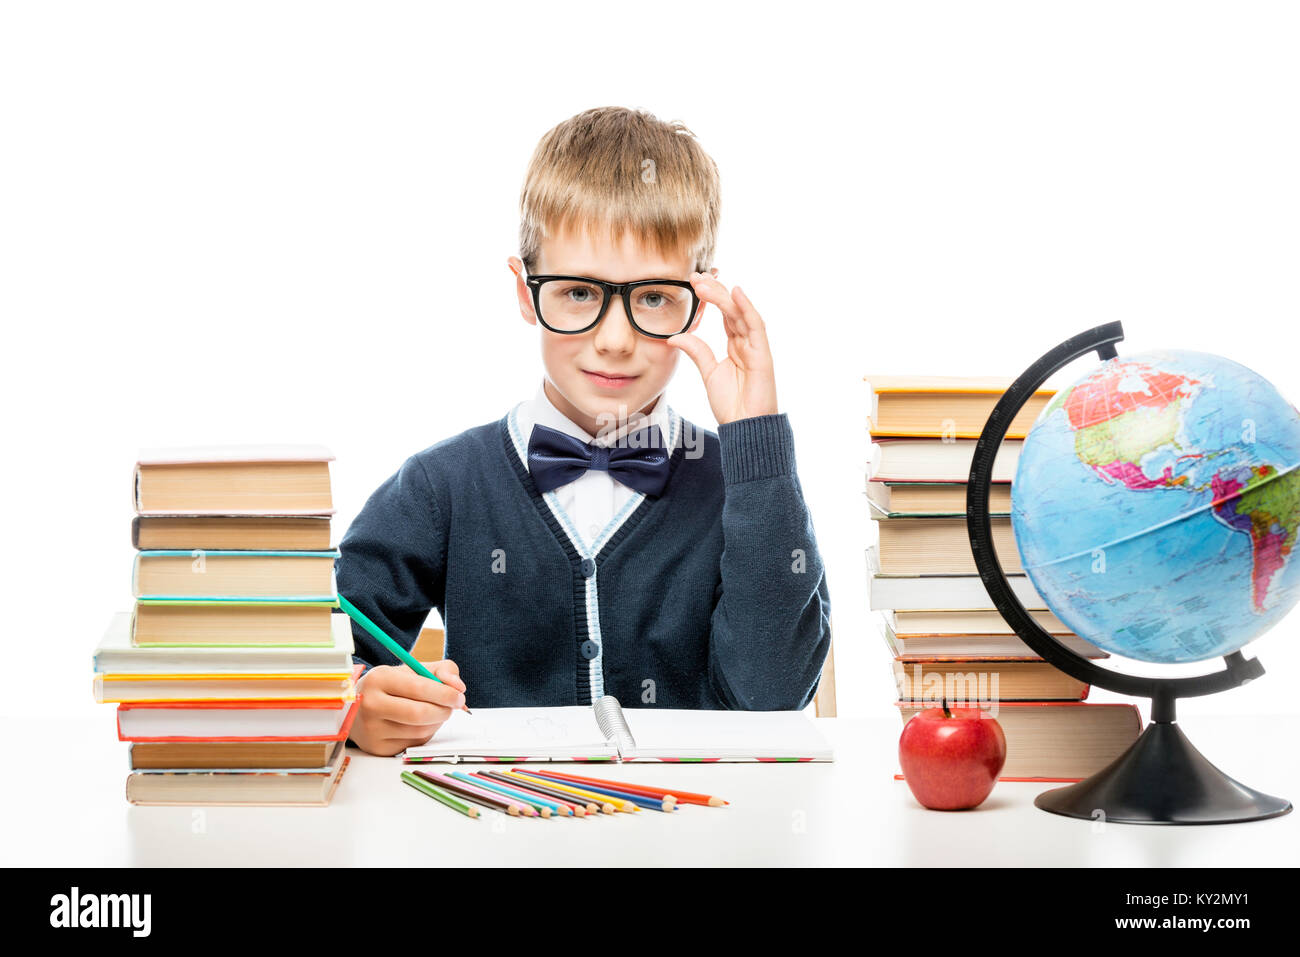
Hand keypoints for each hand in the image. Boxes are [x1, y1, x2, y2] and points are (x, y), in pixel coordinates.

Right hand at [349, 660, 466, 756]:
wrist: (359, 706)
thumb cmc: (392, 686)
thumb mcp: (414, 670)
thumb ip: (442, 671)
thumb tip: (458, 687)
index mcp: (379, 679)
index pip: (419, 688)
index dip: (445, 693)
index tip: (459, 696)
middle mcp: (371, 705)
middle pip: (420, 713)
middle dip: (444, 710)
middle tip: (452, 707)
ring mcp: (372, 729)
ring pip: (420, 731)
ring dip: (437, 722)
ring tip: (435, 712)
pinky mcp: (378, 748)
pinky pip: (414, 743)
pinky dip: (426, 734)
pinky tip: (420, 724)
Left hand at [667, 271, 777, 424]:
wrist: (744, 427)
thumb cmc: (732, 404)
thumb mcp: (708, 372)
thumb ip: (696, 351)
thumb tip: (674, 336)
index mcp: (736, 345)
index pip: (725, 314)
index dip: (711, 297)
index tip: (693, 283)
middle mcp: (748, 342)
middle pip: (732, 309)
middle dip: (714, 291)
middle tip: (695, 277)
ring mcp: (756, 347)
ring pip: (741, 313)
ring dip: (724, 296)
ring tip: (705, 283)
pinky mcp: (763, 355)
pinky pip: (756, 326)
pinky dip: (747, 308)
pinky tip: (735, 291)